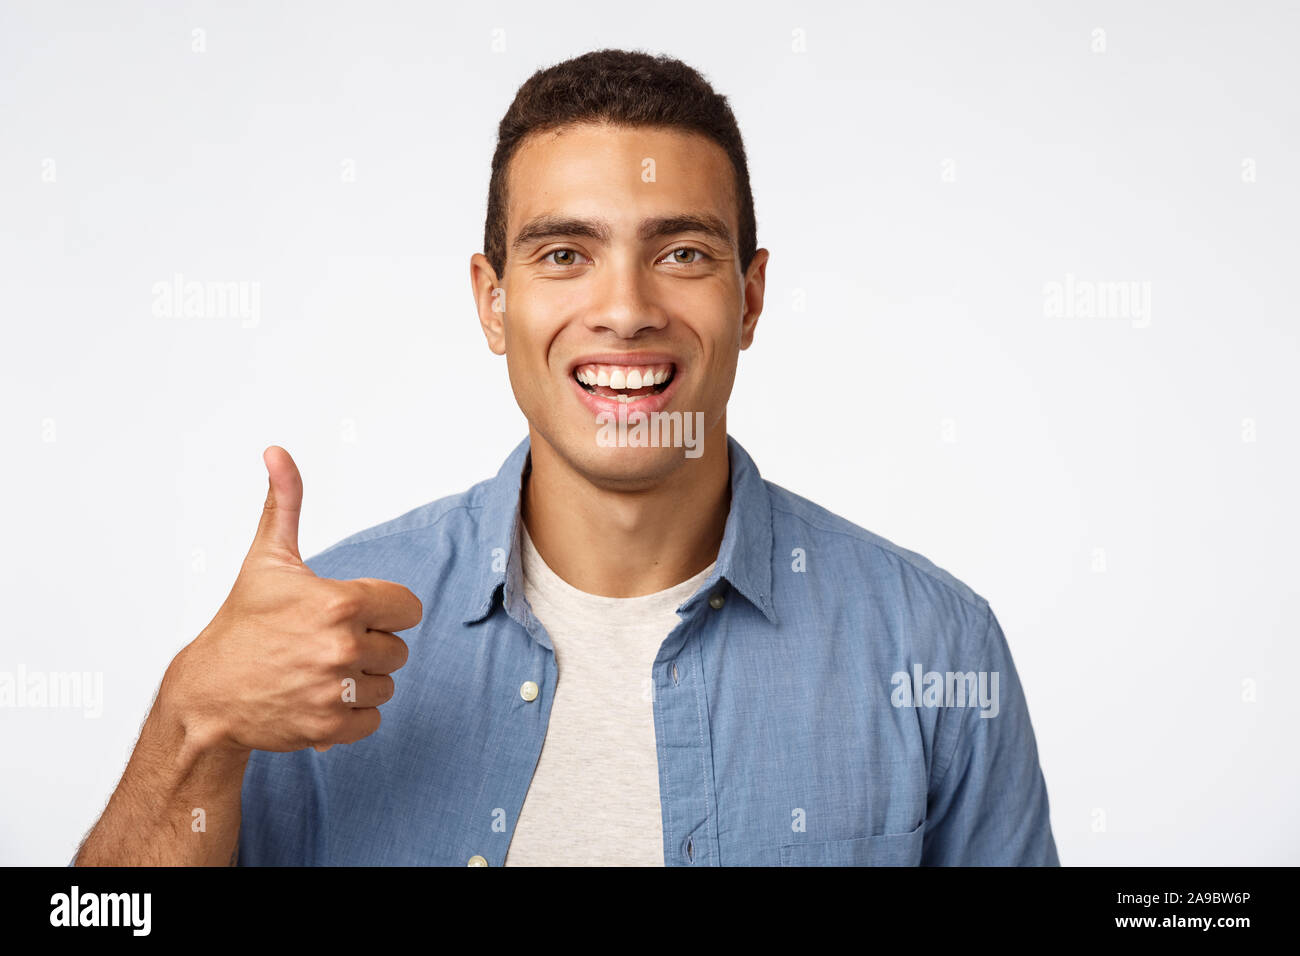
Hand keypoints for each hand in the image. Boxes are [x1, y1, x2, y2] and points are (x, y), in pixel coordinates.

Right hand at [167, 446, 422, 756]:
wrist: (208, 694)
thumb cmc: (242, 623)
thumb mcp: (267, 559)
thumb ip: (286, 504)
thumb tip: (277, 452)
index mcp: (340, 602)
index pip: (408, 608)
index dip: (382, 610)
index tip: (350, 614)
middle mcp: (342, 647)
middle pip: (398, 648)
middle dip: (368, 646)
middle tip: (322, 644)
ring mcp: (336, 691)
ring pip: (387, 684)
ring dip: (361, 681)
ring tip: (318, 671)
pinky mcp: (330, 728)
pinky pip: (374, 719)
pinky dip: (352, 715)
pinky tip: (318, 699)